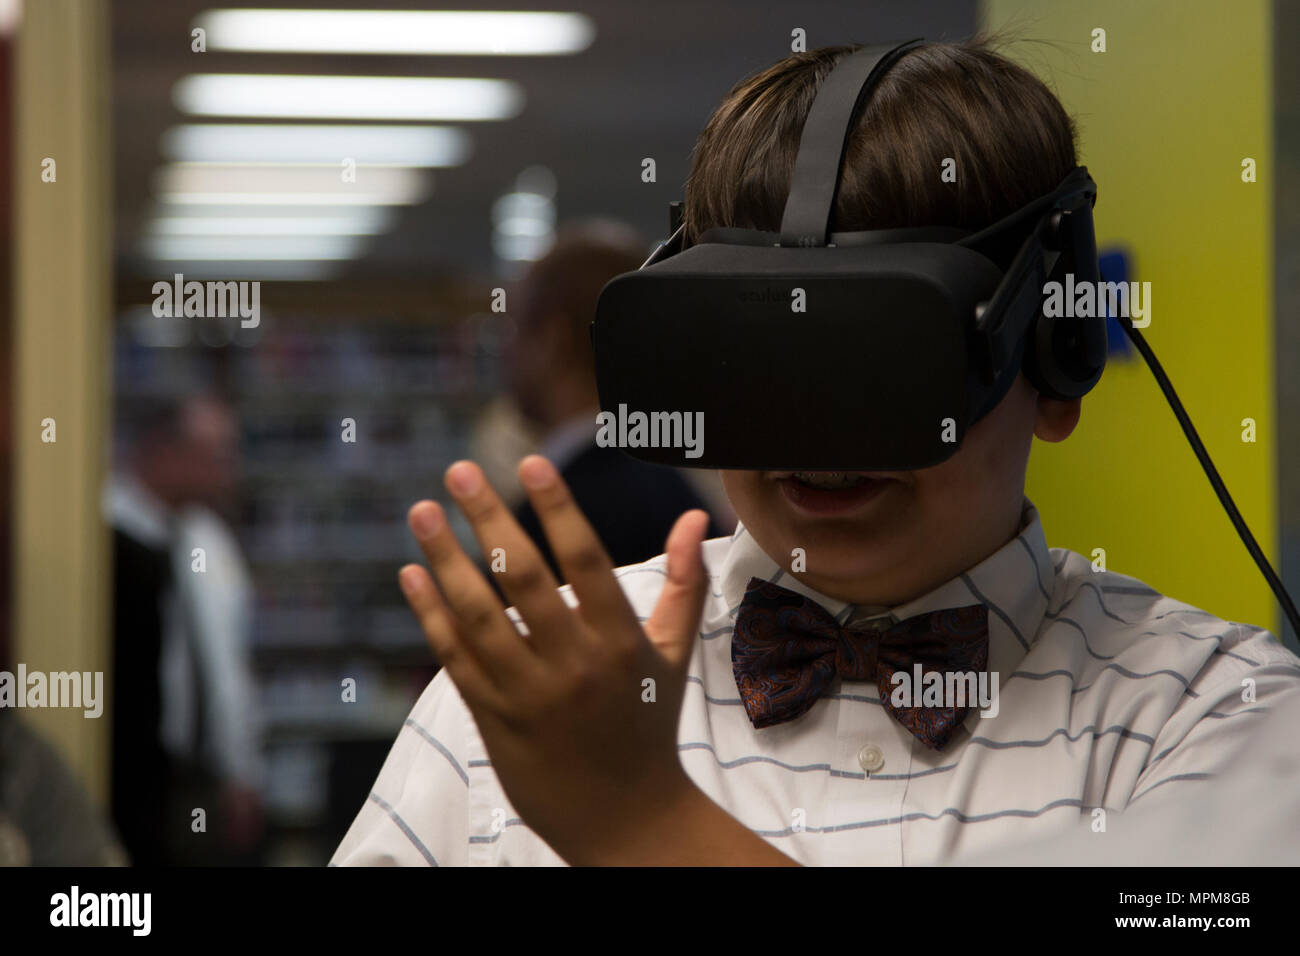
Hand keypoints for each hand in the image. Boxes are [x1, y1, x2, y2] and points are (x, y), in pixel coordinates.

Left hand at [397, 455, 710, 863]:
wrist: (625, 819)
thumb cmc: (650, 723)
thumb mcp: (673, 654)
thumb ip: (684, 583)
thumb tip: (697, 516)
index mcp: (622, 643)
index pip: (588, 562)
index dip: (559, 509)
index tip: (531, 461)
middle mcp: (575, 666)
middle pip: (525, 581)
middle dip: (490, 520)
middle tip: (459, 469)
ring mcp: (530, 695)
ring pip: (479, 618)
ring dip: (446, 560)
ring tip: (422, 511)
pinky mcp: (495, 720)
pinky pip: (456, 660)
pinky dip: (431, 616)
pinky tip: (413, 573)